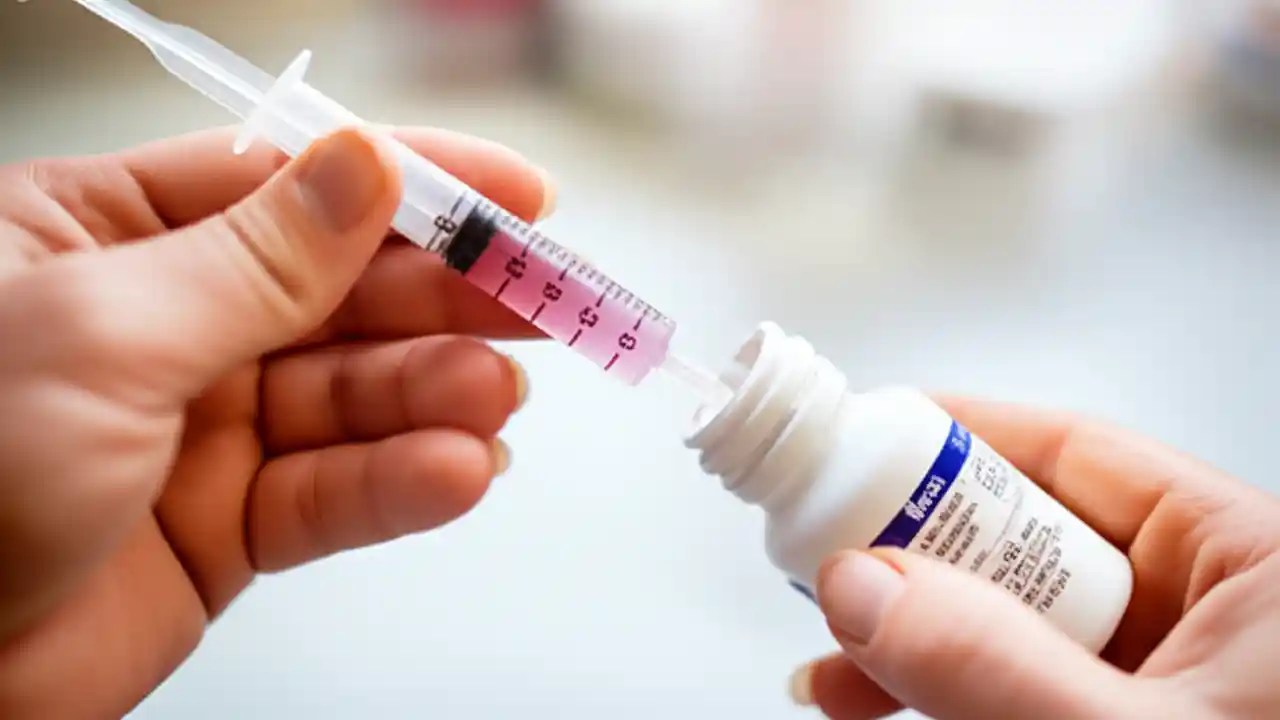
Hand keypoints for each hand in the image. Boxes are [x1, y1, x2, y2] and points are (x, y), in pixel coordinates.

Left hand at [0, 127, 552, 717]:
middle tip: (544, 302)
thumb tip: (365, 172)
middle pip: (343, 293)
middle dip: (447, 299)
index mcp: (108, 236)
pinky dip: (400, 483)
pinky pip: (334, 492)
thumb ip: (253, 260)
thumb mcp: (101, 334)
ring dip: (433, 395)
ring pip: (352, 397)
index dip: (415, 185)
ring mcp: (204, 426)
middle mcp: (167, 323)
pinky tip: (455, 471)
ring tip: (492, 399)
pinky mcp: (228, 524)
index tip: (515, 198)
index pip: (292, 184)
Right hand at [791, 397, 1279, 718]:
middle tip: (830, 568)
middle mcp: (1208, 613)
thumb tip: (863, 585)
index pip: (1078, 457)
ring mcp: (1166, 682)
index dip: (961, 440)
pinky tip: (884, 710)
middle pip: (1028, 542)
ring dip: (914, 642)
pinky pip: (1022, 691)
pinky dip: (947, 698)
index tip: (862, 442)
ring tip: (835, 673)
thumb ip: (999, 667)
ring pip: (1012, 626)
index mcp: (1251, 564)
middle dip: (916, 559)